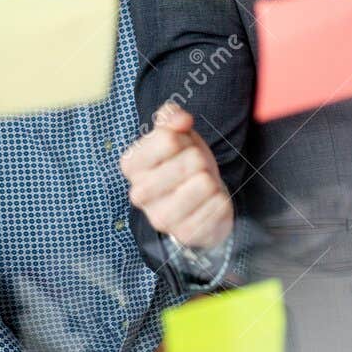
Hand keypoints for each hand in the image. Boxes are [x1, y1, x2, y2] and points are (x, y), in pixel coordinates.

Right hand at [120, 104, 232, 249]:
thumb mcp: (176, 134)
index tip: (181, 146)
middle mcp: (139, 194)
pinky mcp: (185, 234)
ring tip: (203, 182)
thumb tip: (181, 119)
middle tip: (195, 166)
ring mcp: (161, 218)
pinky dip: (220, 200)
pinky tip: (210, 200)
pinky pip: (215, 207)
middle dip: (199, 159)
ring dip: (210, 180)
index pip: (167, 139)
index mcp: (132, 165)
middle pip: (189, 162)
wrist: (198, 199)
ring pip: (203, 185)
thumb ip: (172, 117)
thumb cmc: (183, 163)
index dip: (182, 138)